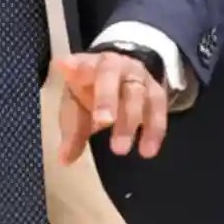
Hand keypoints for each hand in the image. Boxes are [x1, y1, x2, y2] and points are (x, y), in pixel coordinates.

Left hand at [54, 52, 168, 164]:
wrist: (126, 76)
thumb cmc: (93, 92)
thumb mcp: (77, 106)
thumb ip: (72, 130)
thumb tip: (64, 159)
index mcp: (89, 65)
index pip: (81, 64)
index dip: (76, 67)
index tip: (66, 68)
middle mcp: (115, 65)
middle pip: (111, 75)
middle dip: (107, 98)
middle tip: (103, 122)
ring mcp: (138, 76)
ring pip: (137, 93)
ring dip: (129, 121)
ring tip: (120, 150)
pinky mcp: (157, 91)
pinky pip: (158, 108)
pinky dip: (154, 130)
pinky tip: (147, 150)